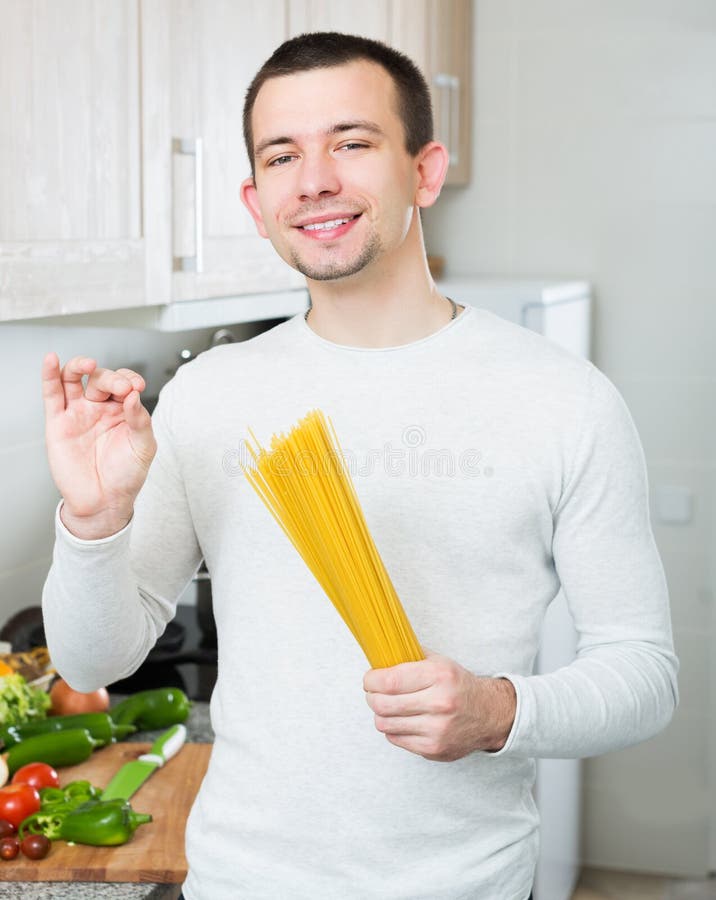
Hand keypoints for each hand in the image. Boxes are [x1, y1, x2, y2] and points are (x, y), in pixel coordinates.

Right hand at [41, 353, 156, 538]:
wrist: (104, 502)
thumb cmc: (126, 476)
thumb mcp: (144, 447)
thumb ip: (140, 420)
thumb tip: (134, 396)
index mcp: (124, 411)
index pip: (126, 383)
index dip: (130, 380)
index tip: (136, 387)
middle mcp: (100, 408)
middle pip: (101, 379)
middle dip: (112, 379)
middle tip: (122, 388)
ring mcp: (78, 413)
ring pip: (74, 379)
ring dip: (80, 366)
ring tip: (88, 364)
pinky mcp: (58, 422)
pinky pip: (52, 394)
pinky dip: (50, 375)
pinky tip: (52, 361)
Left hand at [363, 652, 515, 760]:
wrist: (489, 714)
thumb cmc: (458, 686)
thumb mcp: (440, 662)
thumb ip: (410, 657)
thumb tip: (379, 654)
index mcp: (439, 676)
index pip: (390, 681)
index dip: (371, 680)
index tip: (369, 678)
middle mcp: (439, 703)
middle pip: (383, 704)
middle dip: (371, 696)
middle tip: (373, 692)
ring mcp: (437, 730)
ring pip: (385, 724)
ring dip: (380, 714)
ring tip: (387, 705)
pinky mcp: (433, 749)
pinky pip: (395, 739)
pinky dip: (393, 728)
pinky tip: (401, 719)